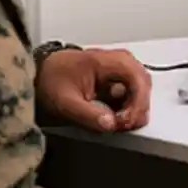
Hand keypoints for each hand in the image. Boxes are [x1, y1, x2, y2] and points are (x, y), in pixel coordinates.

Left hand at [36, 48, 151, 132]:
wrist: (43, 73)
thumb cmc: (52, 80)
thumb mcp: (65, 102)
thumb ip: (87, 115)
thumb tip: (110, 124)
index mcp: (108, 61)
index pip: (138, 80)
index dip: (137, 104)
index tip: (125, 122)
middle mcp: (120, 61)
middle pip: (144, 86)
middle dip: (137, 110)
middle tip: (121, 126)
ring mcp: (122, 69)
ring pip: (142, 91)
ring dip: (134, 110)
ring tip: (117, 124)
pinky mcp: (120, 80)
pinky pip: (134, 95)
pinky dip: (129, 109)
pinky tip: (116, 118)